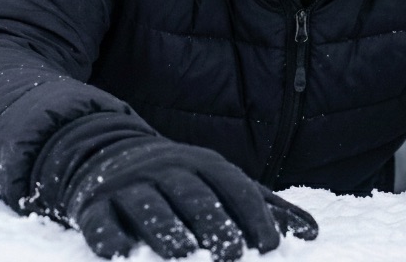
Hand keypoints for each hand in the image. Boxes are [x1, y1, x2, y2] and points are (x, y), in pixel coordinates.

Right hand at [64, 136, 317, 259]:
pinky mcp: (93, 206)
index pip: (234, 187)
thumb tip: (312, 233)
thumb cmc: (179, 183)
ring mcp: (128, 186)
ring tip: (182, 255)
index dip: (254, 215)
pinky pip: (100, 221)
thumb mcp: (219, 184)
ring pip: (149, 206)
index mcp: (203, 165)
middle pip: (193, 195)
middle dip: (214, 224)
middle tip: (232, 256)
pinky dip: (109, 238)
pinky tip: (120, 255)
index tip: (270, 247)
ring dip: (167, 231)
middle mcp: (166, 170)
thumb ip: (263, 208)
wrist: (103, 154)